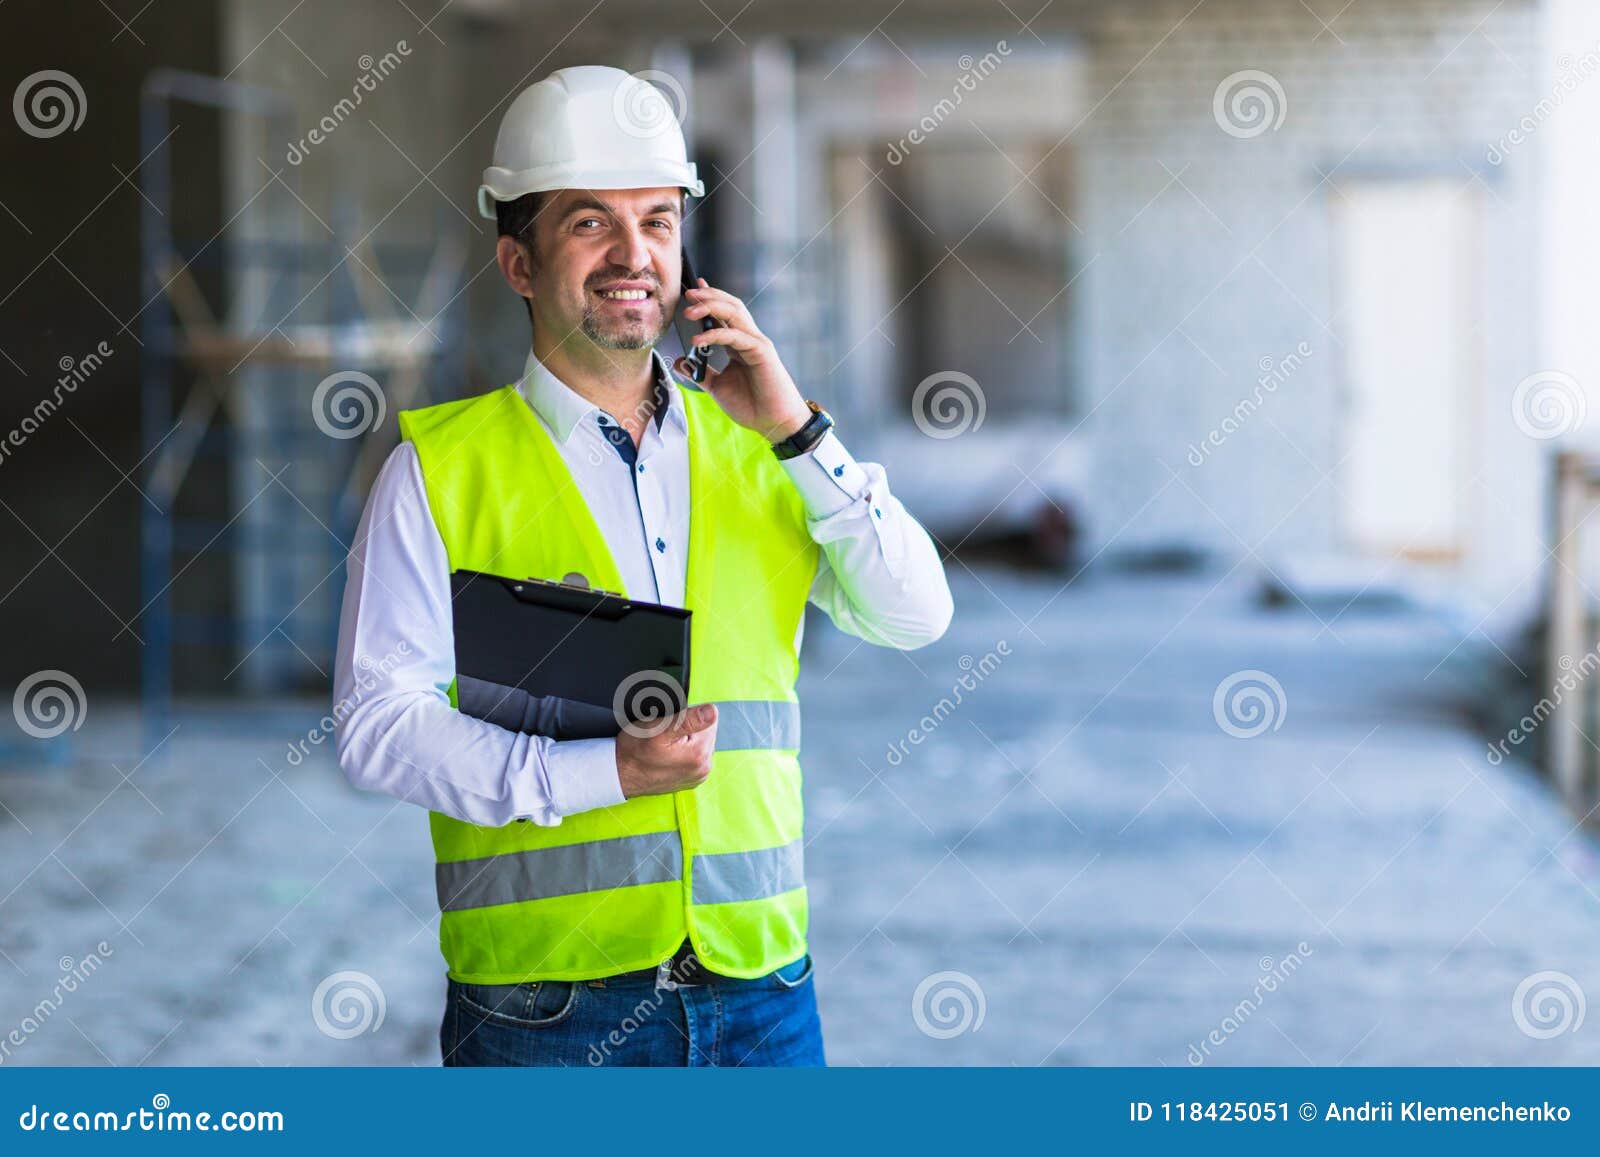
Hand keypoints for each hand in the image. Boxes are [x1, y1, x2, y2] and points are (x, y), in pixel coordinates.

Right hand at [615, 703, 717, 798]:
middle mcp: (703, 768)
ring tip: (664, 746)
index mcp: (699, 754)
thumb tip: (712, 711)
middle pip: (706, 733)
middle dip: (688, 730)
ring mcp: (697, 776)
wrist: (619, 774)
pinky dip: (682, 753)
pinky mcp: (691, 779)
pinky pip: (693, 757)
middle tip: (664, 736)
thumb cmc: (633, 752)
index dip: (689, 717)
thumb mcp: (657, 729)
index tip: (670, 726)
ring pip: (699, 744)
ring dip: (685, 741)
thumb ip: (688, 720)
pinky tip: (667, 755)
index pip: (709, 720)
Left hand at [672, 278, 811, 442]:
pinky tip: (698, 339)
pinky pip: (735, 336)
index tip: (692, 291)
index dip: (710, 299)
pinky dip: (715, 334)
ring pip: (734, 313)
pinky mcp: (761, 351)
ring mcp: (756, 343)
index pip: (724, 315)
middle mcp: (749, 338)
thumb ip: (700, 373)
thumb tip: (681, 362)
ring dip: (711, 307)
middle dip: (709, 296)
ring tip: (689, 310)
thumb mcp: (717, 387)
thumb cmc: (751, 405)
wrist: (773, 422)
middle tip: (688, 293)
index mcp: (739, 344)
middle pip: (730, 306)